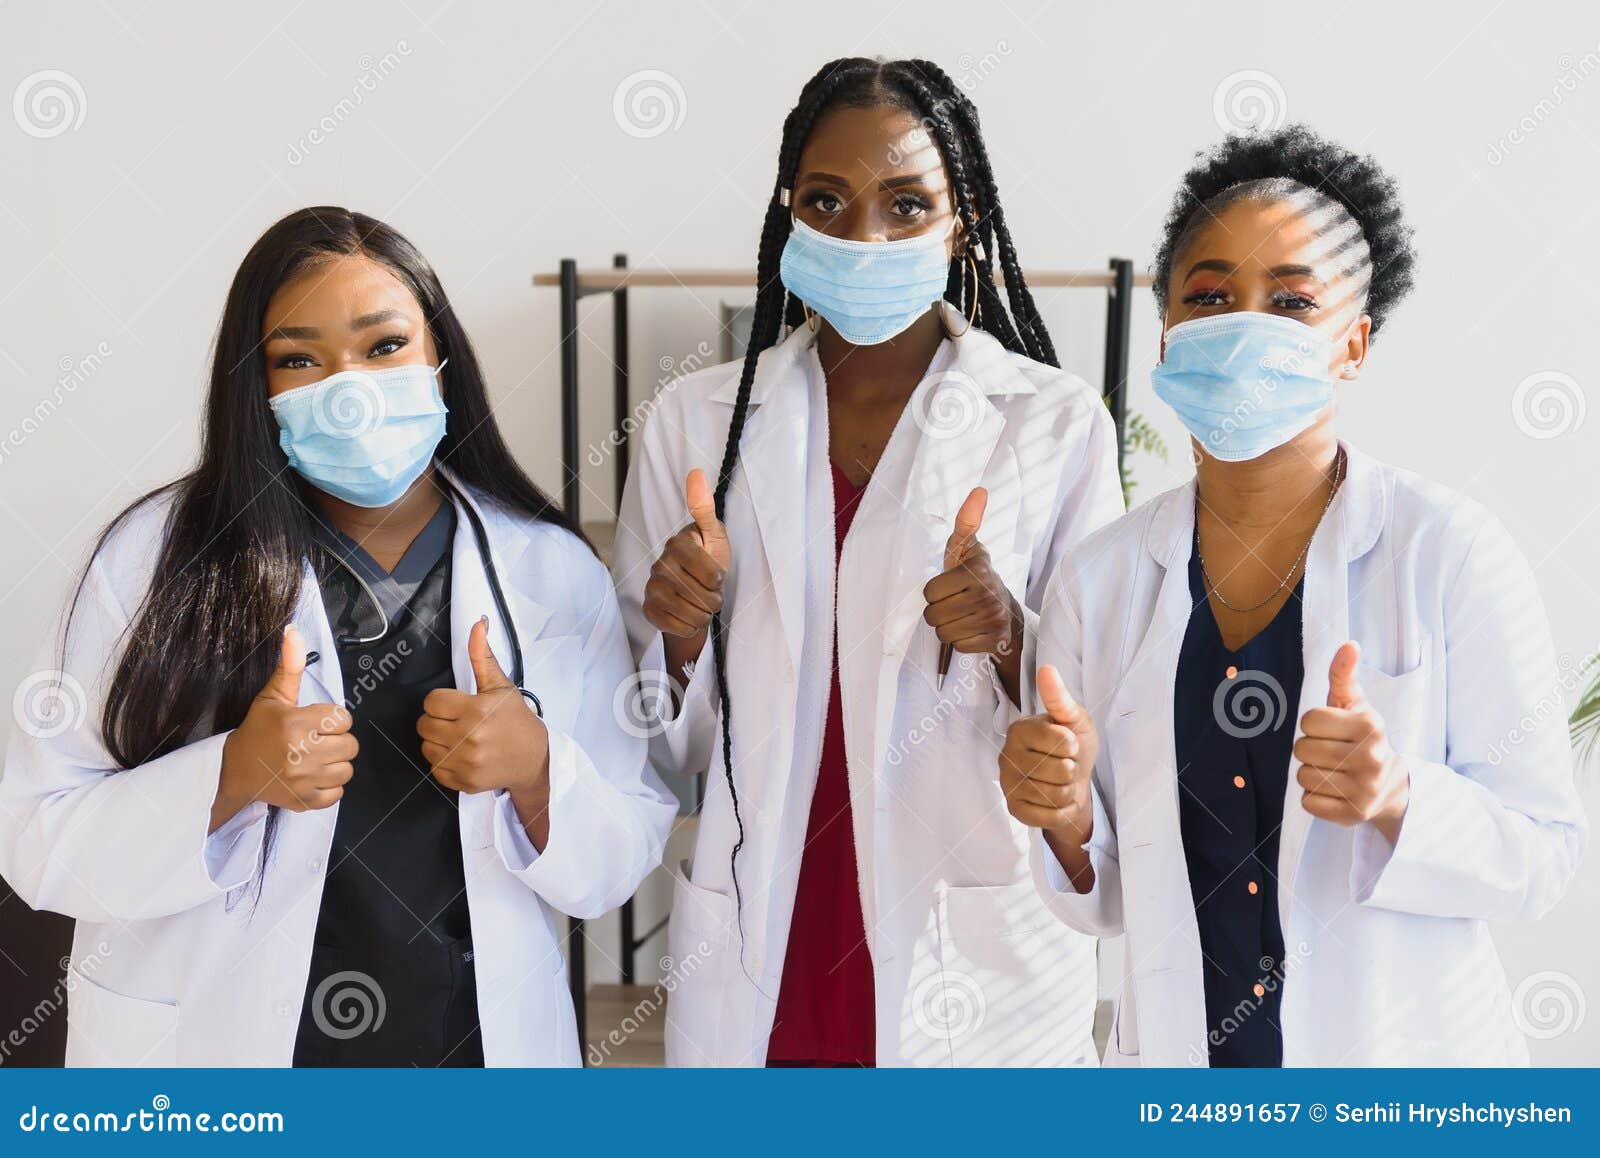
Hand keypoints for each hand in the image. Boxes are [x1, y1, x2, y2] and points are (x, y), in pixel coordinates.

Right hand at [215, 626, 355, 827]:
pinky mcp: (304, 801)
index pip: (344, 719)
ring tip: (314, 759)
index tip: (315, 723)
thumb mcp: (273, 696)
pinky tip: (311, 777)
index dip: (333, 720)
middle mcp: (301, 753)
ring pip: (347, 771)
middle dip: (337, 741)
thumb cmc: (259, 730)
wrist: (235, 770)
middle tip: (316, 741)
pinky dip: (328, 787)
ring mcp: (303, 780)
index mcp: (296, 724)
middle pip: (351, 746)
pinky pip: (337, 795)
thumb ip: (289, 666)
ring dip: (335, 765)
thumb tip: (294, 631)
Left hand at [418, 616, 548, 797]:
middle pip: (424, 724)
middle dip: (437, 720)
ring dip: (438, 741)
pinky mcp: (463, 782)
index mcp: (476, 710)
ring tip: (458, 738)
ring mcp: (466, 762)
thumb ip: (482, 656)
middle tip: (457, 721)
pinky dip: (443, 763)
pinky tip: (461, 755)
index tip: (458, 704)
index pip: (432, 701)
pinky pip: (434, 769)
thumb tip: (478, 624)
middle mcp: (469, 737)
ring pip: (426, 747)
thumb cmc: (515, 720)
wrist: (534, 759)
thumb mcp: (500, 686)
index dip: (442, 701)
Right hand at [643, 468, 729, 673]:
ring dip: (703, 613)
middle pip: (703, 597)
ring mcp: (651, 588)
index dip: (719, 578)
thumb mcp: (713, 535)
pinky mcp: (648, 610)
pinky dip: (689, 626)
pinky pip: (679, 627)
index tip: (716, 573)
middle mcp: (659, 565)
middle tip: (708, 590)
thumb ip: (705, 509)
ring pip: (692, 615)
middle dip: (714, 599)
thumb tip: (696, 473)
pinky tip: (686, 614)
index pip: (711, 573)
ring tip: (699, 602)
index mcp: (677, 544)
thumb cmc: (707, 560)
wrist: (692, 593)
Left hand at [922, 487, 1021, 658]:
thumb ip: (966, 522)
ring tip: (962, 615)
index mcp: (978, 571)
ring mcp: (992, 620)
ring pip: (943, 633)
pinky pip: (958, 646)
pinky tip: (972, 628)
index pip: (929, 592)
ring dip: (948, 626)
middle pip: (933, 615)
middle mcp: (988, 595)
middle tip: (955, 602)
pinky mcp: (993, 641)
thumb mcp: (967, 548)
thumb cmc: (975, 576)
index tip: (950, 585)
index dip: (934, 591)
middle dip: (939, 610)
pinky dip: (961, 640)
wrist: (1006, 610)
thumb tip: (979, 490)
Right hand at [1000, 665, 1098, 889]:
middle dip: (1072, 770)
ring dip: (1069, 791)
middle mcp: (1006, 755)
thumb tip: (1046, 669)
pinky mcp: (1014, 809)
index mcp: (1019, 729)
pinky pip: (1048, 816)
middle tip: (1064, 766)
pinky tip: (1054, 800)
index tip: (1069, 743)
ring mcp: (1007, 784)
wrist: (1073, 781)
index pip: (1060, 741)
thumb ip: (1060, 698)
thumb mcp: (1074, 719)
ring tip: (1061, 783)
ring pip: (1056, 794)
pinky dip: (1061, 811)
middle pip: (1060, 771)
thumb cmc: (1072, 745)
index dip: (1074, 745)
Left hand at [1294, 641, 1409, 842]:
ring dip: (1311, 774)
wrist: (1392, 786)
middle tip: (1332, 753)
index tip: (1331, 730)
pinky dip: (1315, 798)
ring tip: (1334, 772)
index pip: (1308, 720)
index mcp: (1370, 725)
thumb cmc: (1363, 738)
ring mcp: (1364, 790)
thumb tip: (1348, 644)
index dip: (1313, 725)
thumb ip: (1344, 676)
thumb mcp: (1355, 705)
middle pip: (1301, 750)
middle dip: (1310, 749)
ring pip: (1302, 777)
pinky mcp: (1354, 815)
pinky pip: (1309, 803)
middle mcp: (1371, 758)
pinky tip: (1335, 791)